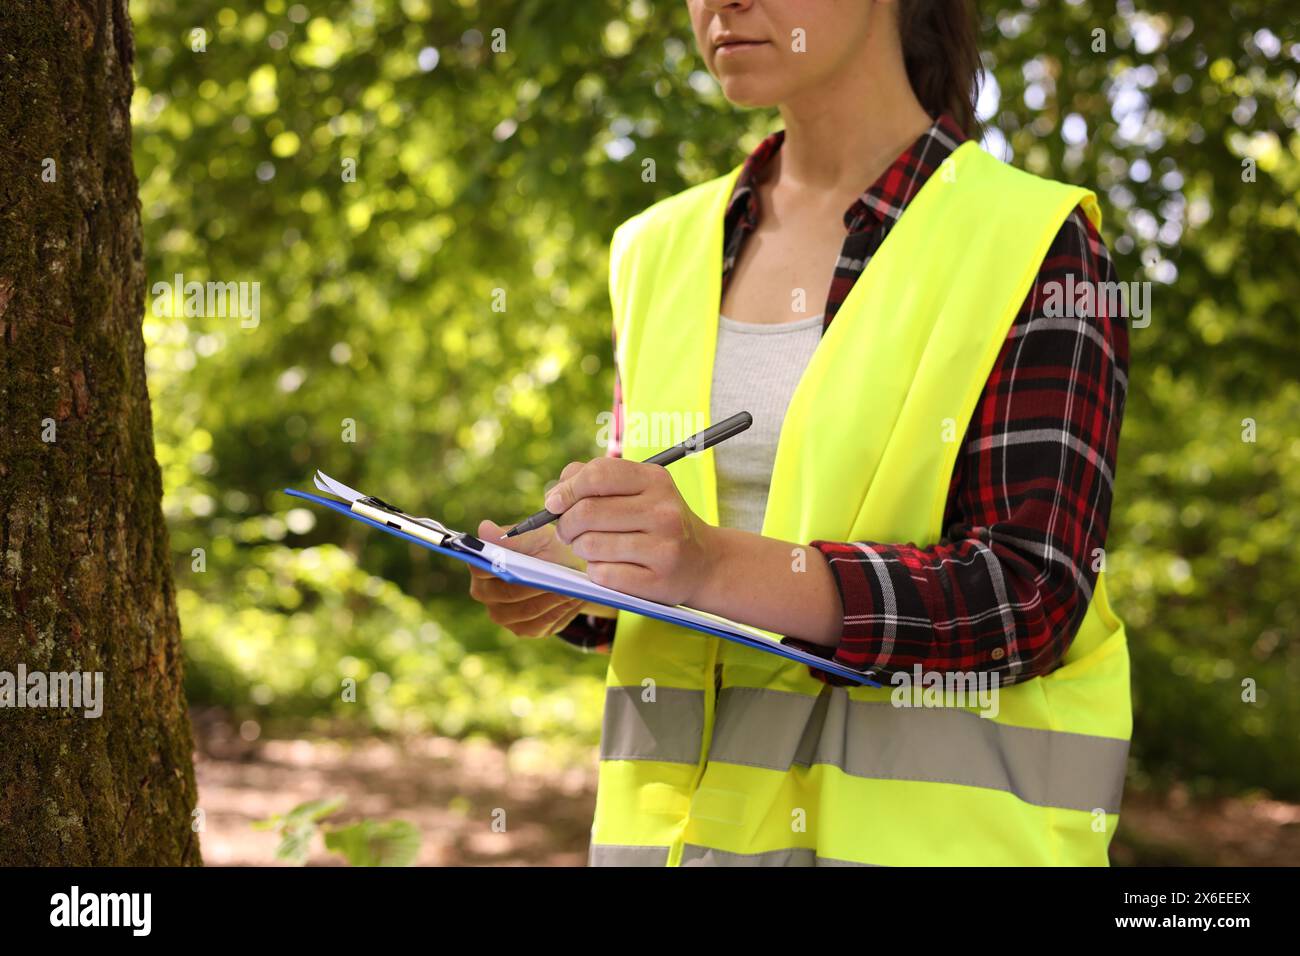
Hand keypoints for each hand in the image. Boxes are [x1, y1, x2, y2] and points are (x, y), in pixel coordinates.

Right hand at [467, 519, 587, 637]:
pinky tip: (572, 599)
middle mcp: (485, 594)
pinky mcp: (523, 630)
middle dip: (534, 584)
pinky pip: (541, 624)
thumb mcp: (536, 537)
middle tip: (557, 577)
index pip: (481, 567)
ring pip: (527, 611)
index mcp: (481, 567)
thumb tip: (484, 528)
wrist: (567, 571)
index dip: (498, 565)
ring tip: (571, 587)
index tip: (519, 560)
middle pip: (507, 593)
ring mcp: (503, 615)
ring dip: (550, 599)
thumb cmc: (546, 549)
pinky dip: (558, 611)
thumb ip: (513, 537)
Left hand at [543, 457, 719, 606]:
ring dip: (580, 549)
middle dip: (566, 524)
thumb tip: (554, 495)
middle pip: (587, 512)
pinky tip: (610, 567)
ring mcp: (664, 547)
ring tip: (592, 549)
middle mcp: (663, 511)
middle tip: (567, 532)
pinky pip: (602, 574)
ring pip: (590, 545)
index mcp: (655, 480)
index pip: (597, 475)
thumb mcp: (639, 490)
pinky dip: (595, 572)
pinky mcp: (658, 581)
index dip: (567, 489)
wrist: (705, 563)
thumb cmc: (658, 523)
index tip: (553, 503)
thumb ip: (595, 480)